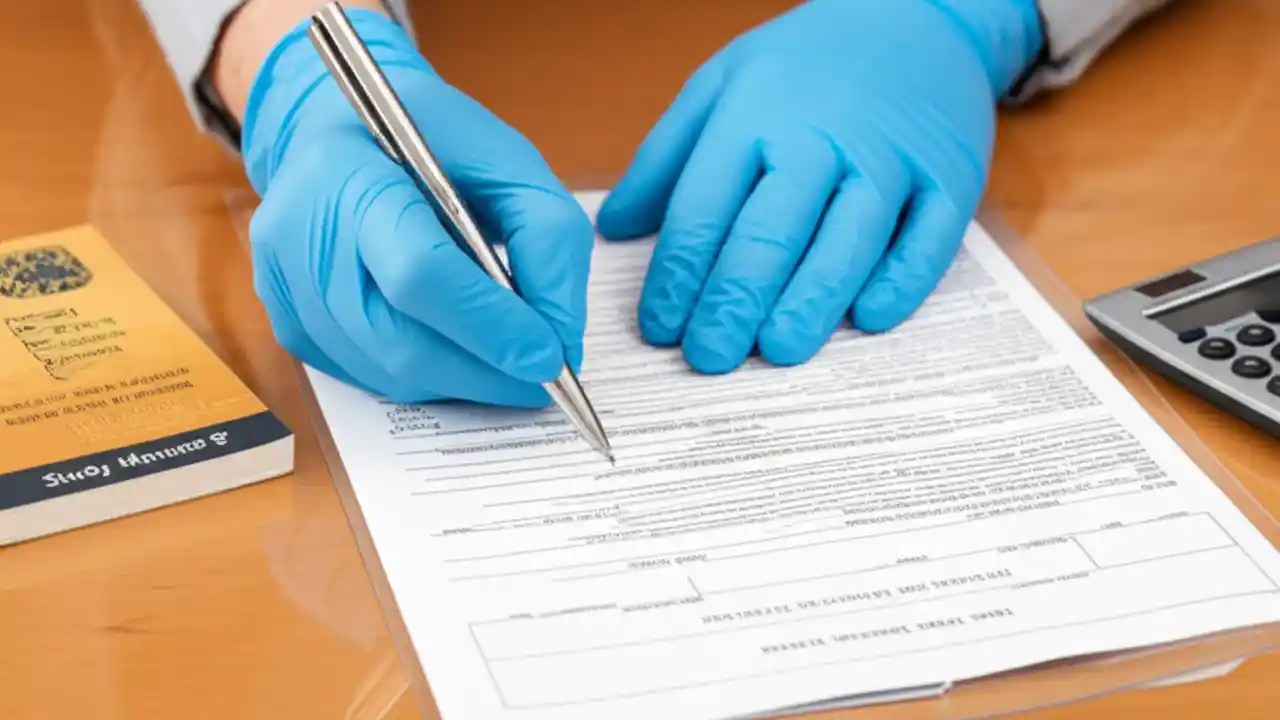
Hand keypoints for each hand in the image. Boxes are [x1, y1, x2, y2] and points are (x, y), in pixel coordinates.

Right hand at [240, 9, 591, 405]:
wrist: (331, 124)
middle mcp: (301, 234)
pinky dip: (425, 377)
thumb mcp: (507, 159)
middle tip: (540, 380)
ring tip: (504, 365)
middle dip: (483, 372)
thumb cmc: (426, 140)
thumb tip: (560, 337)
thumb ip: (548, 237)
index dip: (489, 325)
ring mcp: (283, 284)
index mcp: (350, 173)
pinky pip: (366, 377)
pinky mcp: (285, 320)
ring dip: (460, 381)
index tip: (549, 358)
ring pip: (385, 370)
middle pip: (398, 339)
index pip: (419, 273)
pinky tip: (454, 351)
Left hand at [598, 0, 1041, 372]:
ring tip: (776, 350)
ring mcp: (891, 158)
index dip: (677, 276)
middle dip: (733, 300)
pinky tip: (869, 319)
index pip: (703, 209)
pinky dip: (901, 281)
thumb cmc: (805, 63)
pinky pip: (927, 239)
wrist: (916, 17)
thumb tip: (613, 227)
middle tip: (708, 357)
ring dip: (810, 301)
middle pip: (772, 230)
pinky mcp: (950, 178)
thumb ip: (665, 158)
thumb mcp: (720, 84)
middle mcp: (823, 137)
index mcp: (754, 115)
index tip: (659, 328)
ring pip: (848, 241)